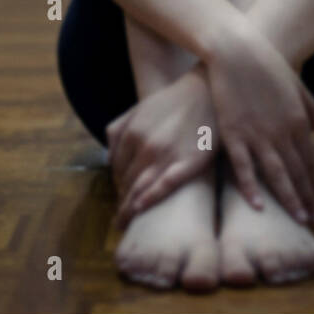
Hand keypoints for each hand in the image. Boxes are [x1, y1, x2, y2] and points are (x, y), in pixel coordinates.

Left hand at [104, 64, 217, 228]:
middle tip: (121, 216)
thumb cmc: (172, 101)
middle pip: (126, 181)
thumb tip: (108, 160)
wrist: (205, 92)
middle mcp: (145, 145)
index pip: (117, 169)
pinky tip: (141, 209)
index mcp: (132, 133)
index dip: (116, 185)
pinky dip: (149, 199)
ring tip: (125, 222)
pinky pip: (164, 186)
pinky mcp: (188, 162)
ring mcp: (166, 155)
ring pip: (139, 188)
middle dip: (122, 199)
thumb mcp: (137, 109)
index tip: (119, 197)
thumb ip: (117, 131)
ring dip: (129, 207)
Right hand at [205, 22, 313, 224]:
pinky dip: (251, 188)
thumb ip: (309, 107)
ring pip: (277, 174)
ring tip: (299, 219)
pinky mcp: (234, 132)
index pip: (309, 161)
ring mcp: (258, 134)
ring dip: (289, 199)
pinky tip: (260, 206)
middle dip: (307, 198)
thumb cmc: (266, 63)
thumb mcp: (295, 83)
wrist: (236, 48)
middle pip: (298, 172)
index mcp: (298, 120)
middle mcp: (282, 131)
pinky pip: (243, 167)